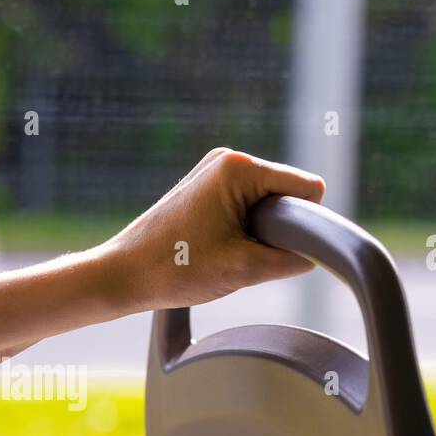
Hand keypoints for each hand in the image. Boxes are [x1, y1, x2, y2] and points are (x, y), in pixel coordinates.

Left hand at [100, 148, 324, 312]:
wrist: (122, 275)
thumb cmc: (174, 269)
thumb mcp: (244, 270)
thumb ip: (290, 260)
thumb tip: (314, 256)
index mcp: (239, 167)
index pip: (307, 188)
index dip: (304, 225)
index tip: (275, 251)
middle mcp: (228, 159)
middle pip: (287, 194)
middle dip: (277, 229)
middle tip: (240, 255)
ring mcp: (214, 172)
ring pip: (267, 204)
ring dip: (258, 233)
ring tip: (224, 254)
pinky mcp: (204, 188)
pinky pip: (245, 207)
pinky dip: (241, 230)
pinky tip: (216, 248)